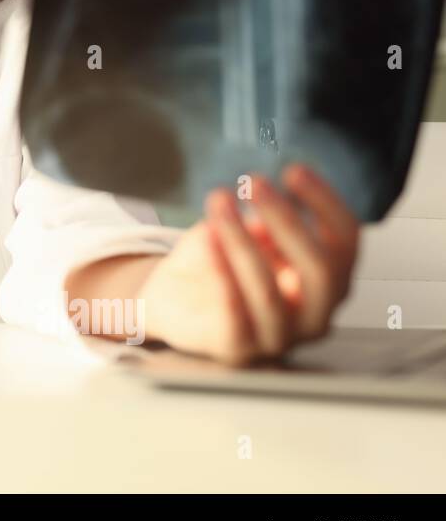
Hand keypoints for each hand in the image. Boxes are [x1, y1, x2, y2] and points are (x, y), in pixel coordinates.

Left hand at [139, 163, 359, 365]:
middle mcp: (316, 316)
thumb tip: (266, 190)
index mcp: (330, 283)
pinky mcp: (238, 350)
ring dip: (241, 238)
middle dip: (287, 220)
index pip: (347, 242)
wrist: (172, 301)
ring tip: (218, 200)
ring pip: (268, 290)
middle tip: (255, 182)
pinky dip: (219, 273)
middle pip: (319, 268)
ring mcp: (279, 339)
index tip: (294, 170)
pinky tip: (206, 237)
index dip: (326, 203)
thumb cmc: (220, 264)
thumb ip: (266, 219)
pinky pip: (232, 314)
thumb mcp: (251, 234)